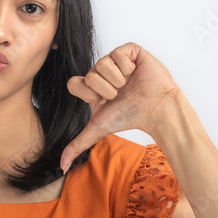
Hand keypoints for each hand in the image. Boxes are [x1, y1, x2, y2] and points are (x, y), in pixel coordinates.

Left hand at [59, 43, 180, 172]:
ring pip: (102, 63)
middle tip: (120, 94)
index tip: (102, 101)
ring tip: (129, 85)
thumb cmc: (130, 117)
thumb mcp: (97, 129)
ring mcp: (115, 60)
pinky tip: (135, 73)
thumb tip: (60, 167)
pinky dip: (127, 66)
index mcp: (92, 87)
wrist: (156, 109)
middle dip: (106, 89)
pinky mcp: (130, 50)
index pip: (74, 83)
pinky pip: (117, 53)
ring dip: (117, 79)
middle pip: (89, 74)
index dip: (88, 93)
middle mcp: (102, 73)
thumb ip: (77, 145)